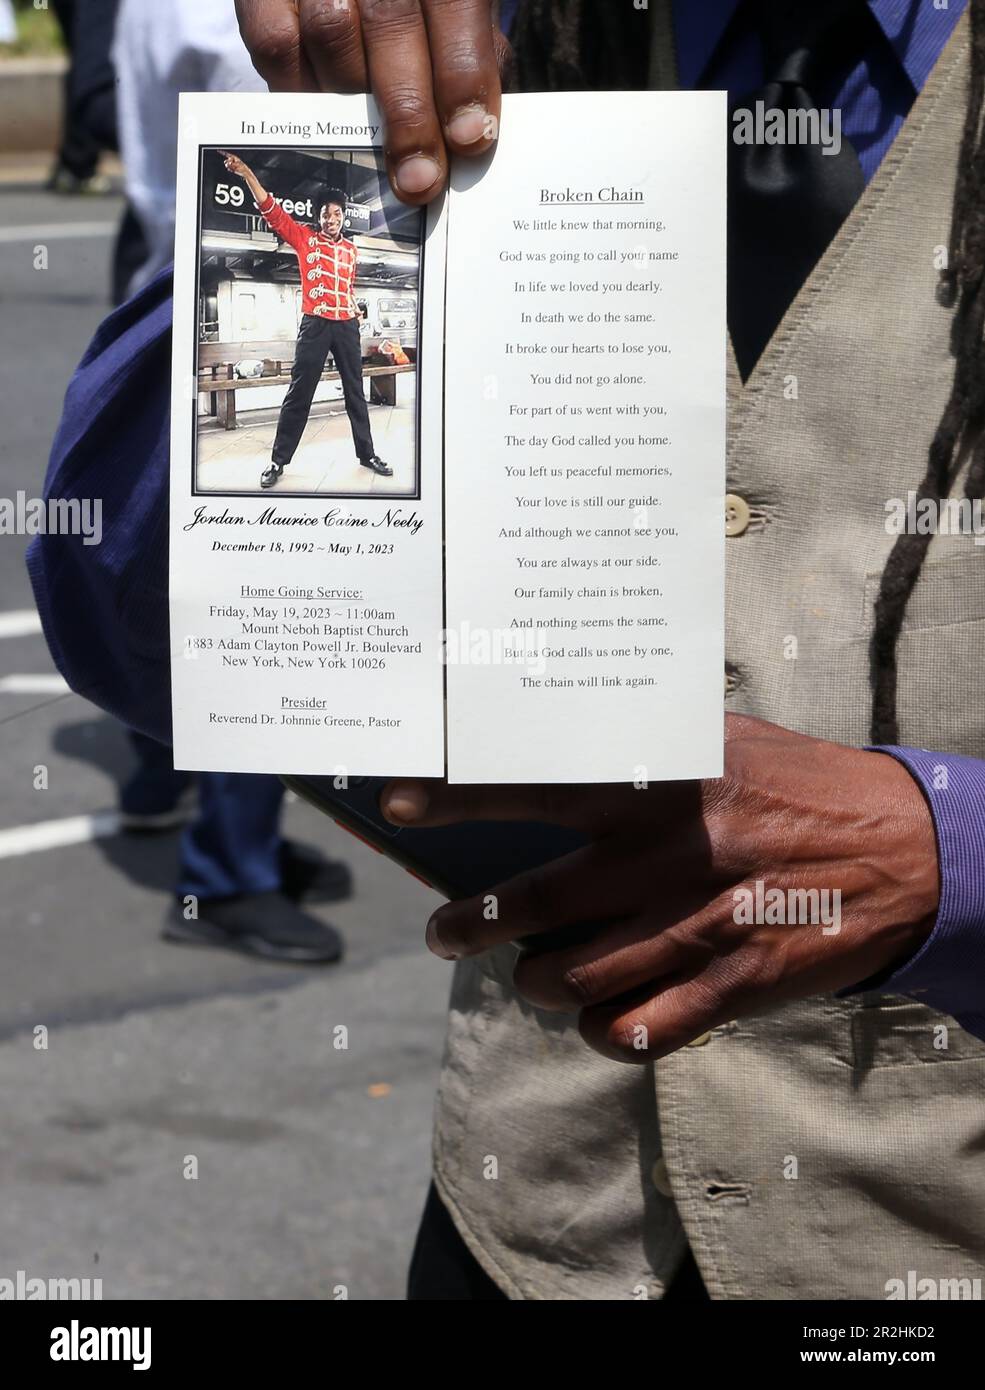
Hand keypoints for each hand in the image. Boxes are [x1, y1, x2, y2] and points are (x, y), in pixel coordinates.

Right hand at [221, 152, 248, 177]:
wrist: (244, 172)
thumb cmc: (242, 167)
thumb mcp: (237, 164)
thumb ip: (231, 163)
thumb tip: (227, 164)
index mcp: (233, 157)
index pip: (226, 154)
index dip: (222, 152)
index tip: (218, 150)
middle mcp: (231, 160)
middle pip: (226, 161)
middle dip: (228, 163)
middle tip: (232, 165)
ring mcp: (231, 164)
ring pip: (226, 165)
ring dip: (229, 167)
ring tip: (234, 168)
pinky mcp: (231, 168)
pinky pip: (228, 168)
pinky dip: (230, 169)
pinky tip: (234, 170)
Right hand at [234, 0, 508, 203]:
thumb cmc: (409, 10)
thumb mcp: (450, 20)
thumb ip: (472, 62)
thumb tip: (474, 135)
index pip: (456, 7)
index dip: (462, 75)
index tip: (468, 138)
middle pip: (392, 24)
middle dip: (409, 112)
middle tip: (418, 179)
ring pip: (331, 32)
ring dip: (354, 104)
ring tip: (370, 143)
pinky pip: (277, 46)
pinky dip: (300, 90)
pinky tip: (321, 112)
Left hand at [381, 715, 939, 1062]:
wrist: (903, 851)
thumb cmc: (797, 787)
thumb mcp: (719, 741)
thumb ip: (639, 744)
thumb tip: (549, 743)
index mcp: (658, 782)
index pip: (533, 781)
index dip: (457, 794)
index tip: (399, 804)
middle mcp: (664, 855)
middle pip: (530, 905)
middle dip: (466, 927)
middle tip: (443, 932)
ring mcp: (696, 926)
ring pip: (570, 980)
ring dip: (531, 984)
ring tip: (525, 976)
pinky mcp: (731, 987)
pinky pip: (635, 1032)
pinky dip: (602, 1032)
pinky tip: (598, 1018)